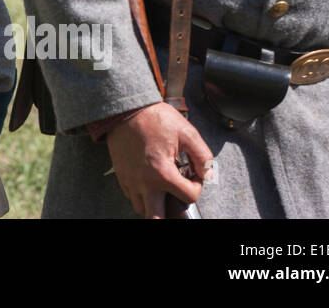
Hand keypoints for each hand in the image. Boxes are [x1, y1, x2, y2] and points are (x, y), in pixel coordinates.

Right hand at [105, 102, 212, 217]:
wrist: (124, 109)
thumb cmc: (154, 118)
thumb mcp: (186, 132)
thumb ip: (202, 155)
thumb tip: (207, 173)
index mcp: (163, 173)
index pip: (189, 197)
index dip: (197, 186)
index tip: (193, 174)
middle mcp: (145, 182)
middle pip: (157, 218)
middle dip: (172, 213)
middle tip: (177, 198)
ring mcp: (130, 180)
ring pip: (142, 209)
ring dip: (155, 205)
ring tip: (162, 189)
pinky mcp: (121, 175)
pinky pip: (131, 196)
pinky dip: (142, 195)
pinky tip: (149, 181)